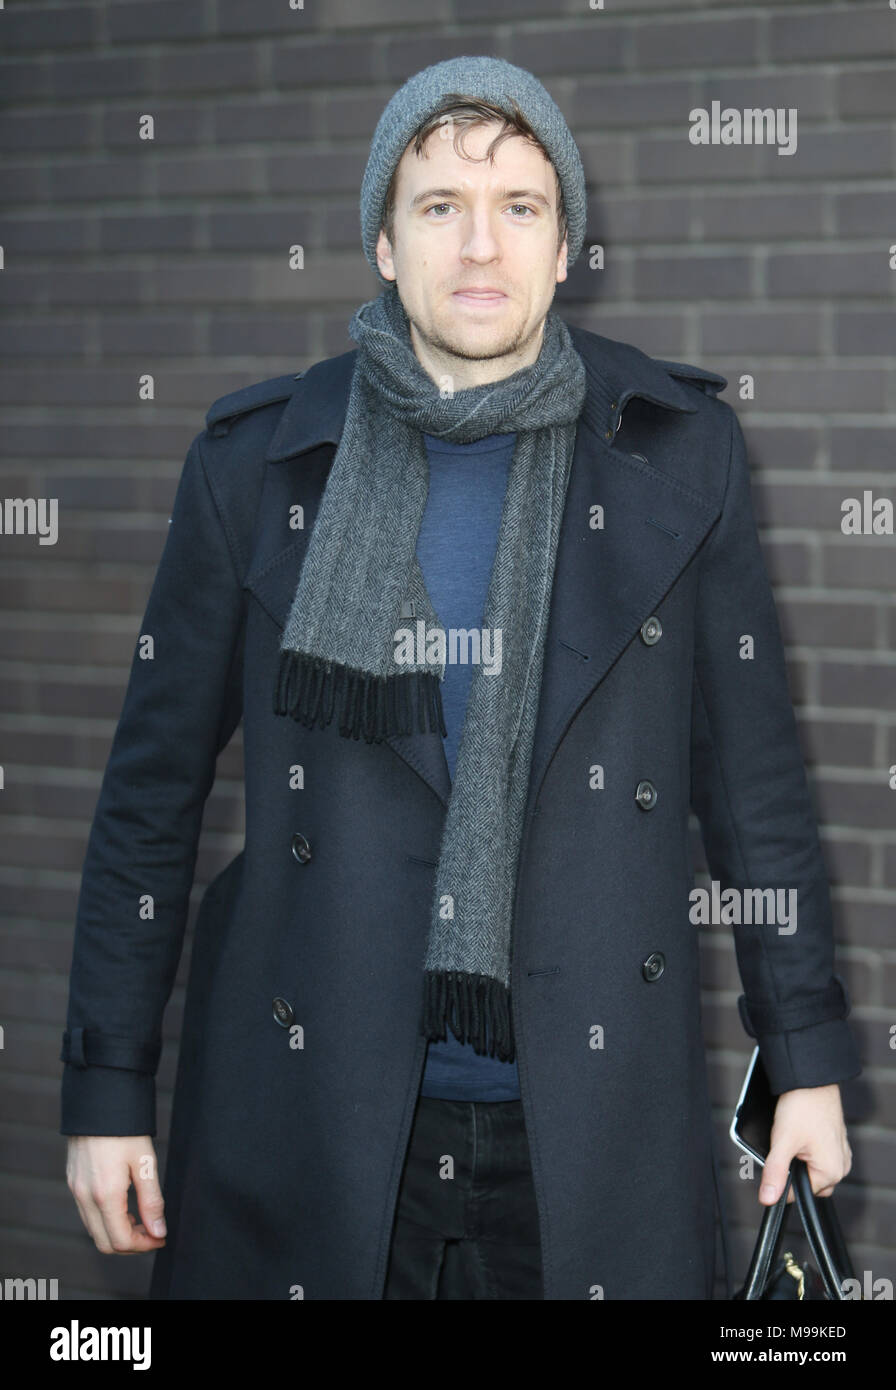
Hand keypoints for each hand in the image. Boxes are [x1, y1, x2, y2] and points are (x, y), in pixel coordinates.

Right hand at [66, 1136, 165, 1252]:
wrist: (98, 1100)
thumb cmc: (126, 1129)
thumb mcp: (145, 1163)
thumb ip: (152, 1201)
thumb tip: (159, 1232)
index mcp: (105, 1194)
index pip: (121, 1240)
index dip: (144, 1245)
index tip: (161, 1237)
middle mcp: (85, 1197)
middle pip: (105, 1243)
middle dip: (131, 1244)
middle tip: (153, 1232)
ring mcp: (76, 1190)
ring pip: (95, 1230)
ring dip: (118, 1233)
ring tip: (142, 1219)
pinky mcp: (73, 1181)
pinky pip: (87, 1214)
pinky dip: (106, 1219)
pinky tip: (125, 1206)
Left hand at [759, 1084, 851, 1205]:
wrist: (813, 1079)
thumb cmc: (803, 1107)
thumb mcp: (783, 1142)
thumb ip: (775, 1173)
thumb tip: (768, 1199)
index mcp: (831, 1172)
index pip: (798, 1194)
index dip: (781, 1179)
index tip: (777, 1159)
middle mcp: (840, 1166)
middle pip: (805, 1182)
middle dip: (792, 1168)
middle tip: (785, 1144)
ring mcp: (840, 1154)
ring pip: (811, 1168)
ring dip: (799, 1157)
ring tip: (794, 1135)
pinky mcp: (836, 1142)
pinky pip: (817, 1155)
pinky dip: (806, 1148)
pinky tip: (801, 1131)